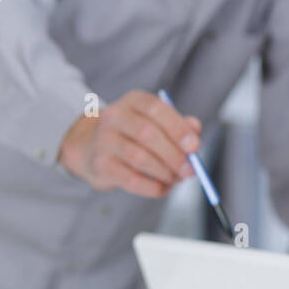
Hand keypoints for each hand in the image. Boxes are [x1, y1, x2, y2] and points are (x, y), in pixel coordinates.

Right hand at [57, 89, 200, 196]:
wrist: (93, 147)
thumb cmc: (135, 135)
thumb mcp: (157, 123)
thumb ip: (180, 126)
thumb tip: (195, 134)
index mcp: (134, 101)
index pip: (155, 108)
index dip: (177, 128)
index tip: (194, 146)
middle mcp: (115, 116)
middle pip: (147, 134)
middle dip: (174, 155)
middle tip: (190, 170)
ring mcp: (104, 139)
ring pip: (139, 158)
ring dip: (164, 173)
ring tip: (176, 179)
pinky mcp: (99, 164)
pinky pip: (130, 180)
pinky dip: (152, 188)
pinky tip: (163, 188)